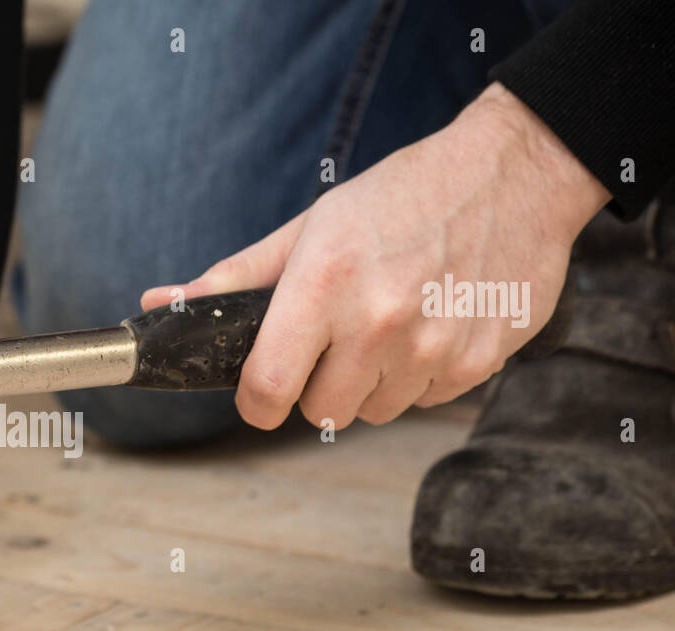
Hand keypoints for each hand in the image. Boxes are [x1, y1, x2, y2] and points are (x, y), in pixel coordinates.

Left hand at [142, 82, 609, 429]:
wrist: (515, 174)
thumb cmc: (401, 197)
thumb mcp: (309, 227)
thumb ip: (234, 279)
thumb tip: (159, 305)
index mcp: (324, 284)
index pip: (268, 389)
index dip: (257, 401)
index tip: (262, 392)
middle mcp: (378, 321)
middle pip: (322, 412)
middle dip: (318, 386)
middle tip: (336, 341)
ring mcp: (433, 346)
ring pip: (375, 412)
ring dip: (372, 383)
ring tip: (389, 326)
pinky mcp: (480, 362)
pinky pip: (426, 401)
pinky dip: (421, 377)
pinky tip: (432, 325)